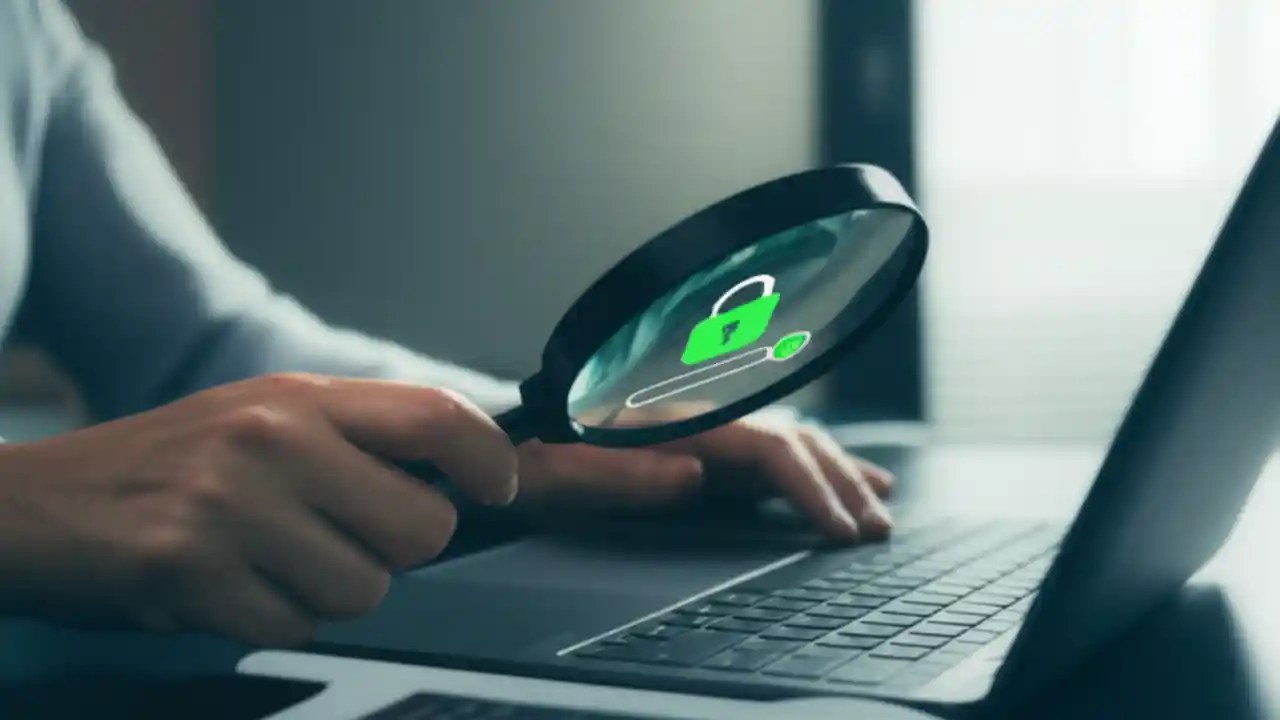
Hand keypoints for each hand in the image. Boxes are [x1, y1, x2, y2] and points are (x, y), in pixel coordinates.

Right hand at [0, 374, 515, 646]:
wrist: (39, 503)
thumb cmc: (169, 460)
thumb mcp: (265, 413)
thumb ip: (357, 436)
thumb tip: (458, 475)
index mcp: (300, 398)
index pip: (436, 415)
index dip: (489, 458)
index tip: (498, 486)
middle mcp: (273, 442)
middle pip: (420, 527)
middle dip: (395, 546)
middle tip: (343, 533)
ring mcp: (232, 508)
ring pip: (365, 589)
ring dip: (329, 588)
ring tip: (271, 557)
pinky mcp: (194, 574)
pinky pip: (297, 626)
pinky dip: (274, 618)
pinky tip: (232, 584)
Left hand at [514, 413, 892, 540]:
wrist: (502, 433)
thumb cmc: (528, 454)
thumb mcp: (561, 470)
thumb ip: (625, 473)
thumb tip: (696, 473)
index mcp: (673, 416)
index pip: (767, 445)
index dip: (811, 487)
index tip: (842, 529)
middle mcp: (696, 412)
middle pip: (789, 439)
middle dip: (840, 484)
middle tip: (876, 529)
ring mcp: (700, 423)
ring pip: (786, 438)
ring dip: (835, 471)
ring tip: (878, 503)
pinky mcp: (697, 439)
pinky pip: (766, 447)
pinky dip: (808, 463)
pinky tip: (830, 475)